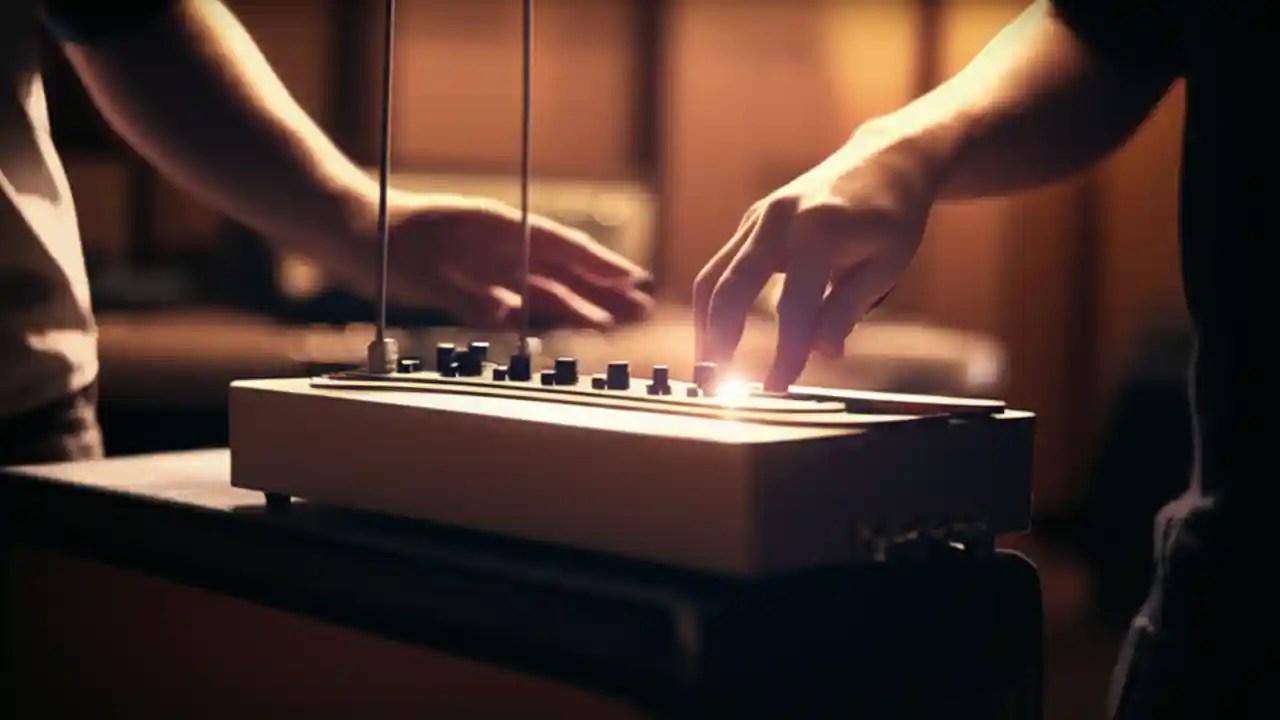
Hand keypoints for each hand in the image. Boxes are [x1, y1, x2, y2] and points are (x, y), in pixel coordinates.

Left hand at [341, 192, 653, 328]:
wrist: (345, 231)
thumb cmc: (381, 242)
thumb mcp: (418, 271)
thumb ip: (464, 294)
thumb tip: (506, 317)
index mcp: (495, 227)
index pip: (559, 246)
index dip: (598, 266)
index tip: (632, 281)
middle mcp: (499, 243)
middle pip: (563, 267)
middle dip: (604, 288)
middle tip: (644, 307)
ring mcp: (487, 261)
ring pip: (546, 285)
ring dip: (582, 303)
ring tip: (619, 321)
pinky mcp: (473, 280)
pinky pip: (522, 298)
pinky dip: (547, 312)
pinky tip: (567, 325)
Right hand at [694, 123, 942, 389]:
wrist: (885, 160)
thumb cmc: (893, 216)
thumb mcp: (887, 264)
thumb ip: (848, 308)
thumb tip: (820, 354)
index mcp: (819, 231)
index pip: (794, 306)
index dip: (784, 352)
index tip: (778, 388)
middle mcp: (778, 219)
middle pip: (731, 287)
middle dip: (719, 340)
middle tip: (716, 386)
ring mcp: (758, 218)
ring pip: (713, 278)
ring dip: (706, 327)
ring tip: (710, 369)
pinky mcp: (750, 223)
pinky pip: (721, 268)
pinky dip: (715, 307)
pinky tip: (719, 338)